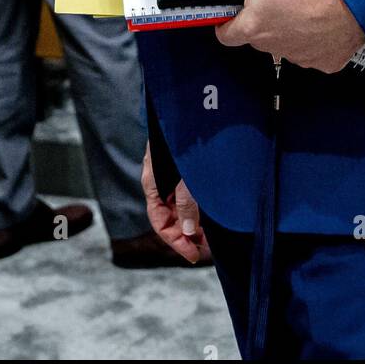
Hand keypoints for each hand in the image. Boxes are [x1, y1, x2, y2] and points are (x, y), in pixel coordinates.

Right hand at [142, 144, 208, 263]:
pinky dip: (197, 210)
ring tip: (211, 237)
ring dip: (193, 225)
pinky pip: (187, 197)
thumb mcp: (189, 174)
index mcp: (153, 182)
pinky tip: (210, 217)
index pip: (159, 221)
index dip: (175, 241)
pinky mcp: (183, 170)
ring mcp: (171, 176)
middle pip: (169, 217)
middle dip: (186, 236)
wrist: (193, 108)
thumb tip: (189, 232)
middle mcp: (160, 181)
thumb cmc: (191, 140)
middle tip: (206, 249)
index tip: (193, 255)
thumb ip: (188, 202)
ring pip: (179, 209)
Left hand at [188, 0, 364, 72]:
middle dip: (261, 19)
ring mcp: (302, 55)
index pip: (226, 35)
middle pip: (257, 36)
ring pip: (286, 43)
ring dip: (289, 27)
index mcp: (254, 27)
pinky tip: (321, 18)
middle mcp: (275, 46)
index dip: (224, 24)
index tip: (227, 15)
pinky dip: (316, 38)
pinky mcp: (326, 60)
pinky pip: (315, 52)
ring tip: (299, 2)